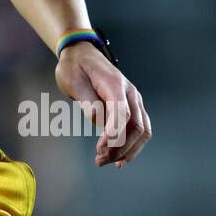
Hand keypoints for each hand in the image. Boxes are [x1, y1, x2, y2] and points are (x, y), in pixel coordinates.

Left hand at [54, 42, 150, 167]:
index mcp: (114, 83)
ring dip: (127, 150)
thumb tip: (101, 123)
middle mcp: (130, 93)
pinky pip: (139, 128)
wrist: (81, 54)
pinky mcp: (131, 107)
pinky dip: (132, 145)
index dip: (114, 134)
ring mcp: (133, 100)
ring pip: (142, 131)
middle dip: (120, 147)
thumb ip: (88, 102)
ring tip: (105, 161)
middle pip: (136, 126)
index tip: (100, 149)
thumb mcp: (73, 81)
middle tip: (99, 159)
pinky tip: (120, 159)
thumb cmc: (74, 67)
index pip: (123, 113)